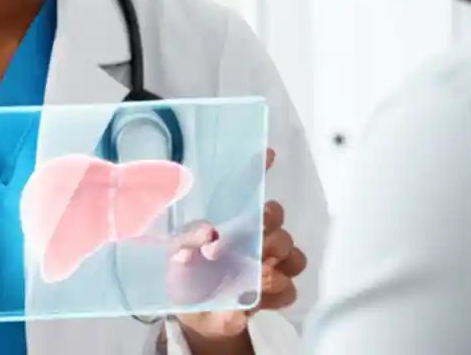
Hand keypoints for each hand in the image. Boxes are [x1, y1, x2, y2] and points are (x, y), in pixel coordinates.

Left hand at [170, 150, 306, 352]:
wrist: (195, 315)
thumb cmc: (187, 276)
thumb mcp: (177, 255)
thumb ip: (189, 240)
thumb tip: (211, 233)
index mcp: (230, 221)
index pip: (248, 188)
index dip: (259, 168)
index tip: (267, 153)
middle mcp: (253, 236)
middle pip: (275, 217)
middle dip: (269, 223)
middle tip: (254, 238)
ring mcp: (269, 263)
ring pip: (292, 252)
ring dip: (277, 259)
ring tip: (256, 272)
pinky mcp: (275, 292)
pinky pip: (291, 288)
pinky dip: (277, 292)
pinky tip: (257, 299)